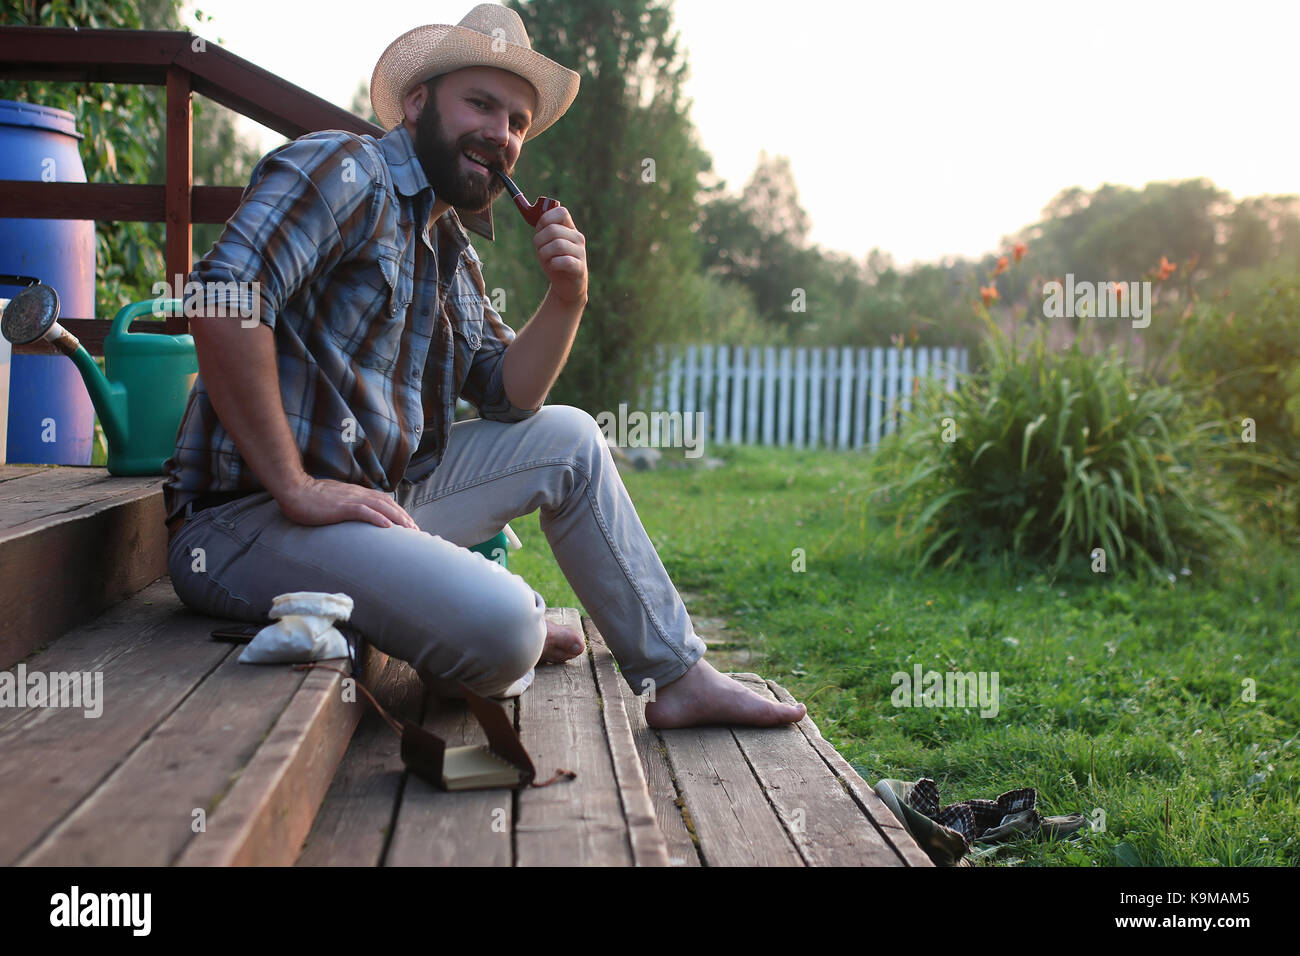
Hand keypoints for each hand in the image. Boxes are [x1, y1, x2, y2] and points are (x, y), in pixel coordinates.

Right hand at [276, 476, 418, 529]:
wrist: (294, 490)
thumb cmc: (310, 498)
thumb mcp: (334, 500)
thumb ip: (347, 505)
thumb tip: (356, 514)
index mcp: (356, 493)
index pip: (383, 501)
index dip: (398, 511)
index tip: (408, 524)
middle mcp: (357, 494)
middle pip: (387, 503)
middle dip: (404, 516)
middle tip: (416, 531)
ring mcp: (350, 499)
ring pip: (380, 506)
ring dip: (397, 518)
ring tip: (409, 529)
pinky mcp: (341, 507)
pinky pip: (363, 511)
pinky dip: (377, 518)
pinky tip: (388, 526)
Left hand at [532, 205, 586, 306]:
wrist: (566, 285)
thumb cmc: (554, 261)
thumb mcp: (546, 243)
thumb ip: (543, 228)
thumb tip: (534, 213)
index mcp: (570, 228)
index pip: (561, 212)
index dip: (546, 219)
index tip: (540, 230)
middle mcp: (578, 238)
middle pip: (553, 229)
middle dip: (540, 241)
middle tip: (540, 250)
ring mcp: (581, 252)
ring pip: (557, 245)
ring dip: (545, 253)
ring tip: (546, 260)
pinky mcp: (580, 268)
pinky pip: (564, 261)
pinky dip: (553, 264)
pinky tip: (553, 266)